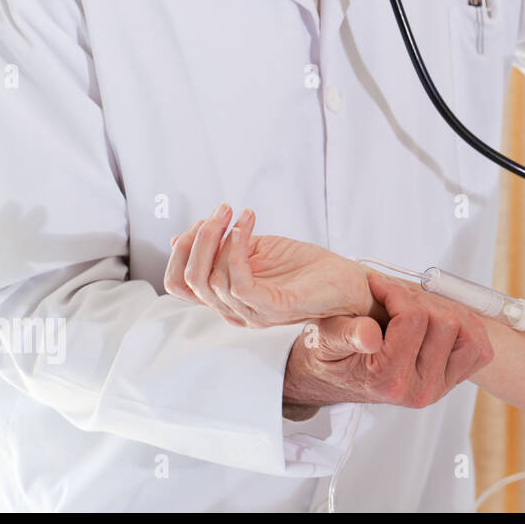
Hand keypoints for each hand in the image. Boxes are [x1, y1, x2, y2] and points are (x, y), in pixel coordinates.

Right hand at [163, 204, 374, 326]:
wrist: (346, 280)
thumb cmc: (303, 267)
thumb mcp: (256, 250)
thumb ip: (222, 247)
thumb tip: (178, 239)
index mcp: (226, 297)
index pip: (178, 284)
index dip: (181, 250)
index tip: (203, 220)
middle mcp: (233, 310)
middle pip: (188, 280)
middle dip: (198, 238)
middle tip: (220, 210)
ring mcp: (252, 313)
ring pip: (210, 280)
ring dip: (218, 237)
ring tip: (238, 213)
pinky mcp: (272, 308)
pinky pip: (238, 284)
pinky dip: (236, 251)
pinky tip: (246, 227)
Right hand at [282, 272, 493, 417]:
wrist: (329, 378)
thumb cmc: (324, 357)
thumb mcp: (321, 341)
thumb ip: (344, 335)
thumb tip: (371, 334)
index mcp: (389, 381)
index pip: (415, 319)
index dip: (396, 292)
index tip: (378, 284)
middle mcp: (419, 390)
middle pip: (447, 323)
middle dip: (421, 300)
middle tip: (396, 296)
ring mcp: (439, 387)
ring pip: (469, 334)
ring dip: (446, 311)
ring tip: (415, 306)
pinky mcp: (450, 381)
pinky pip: (479, 349)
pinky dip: (466, 327)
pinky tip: (436, 318)